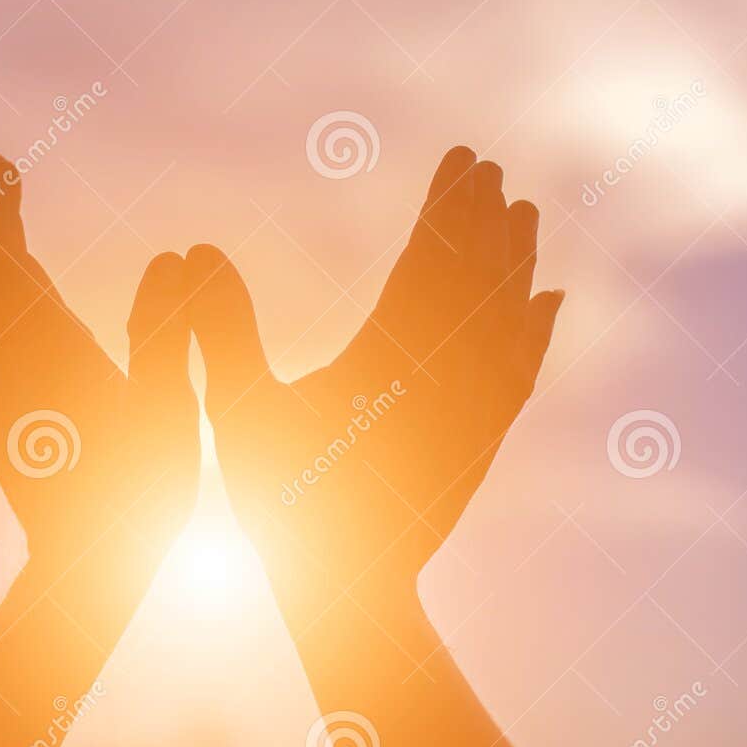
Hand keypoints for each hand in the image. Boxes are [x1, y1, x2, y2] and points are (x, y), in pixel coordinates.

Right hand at [185, 146, 561, 619]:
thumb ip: (219, 326)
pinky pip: (524, 372)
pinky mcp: (486, 443)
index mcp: (388, 355)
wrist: (351, 591)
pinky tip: (549, 304)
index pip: (428, 258)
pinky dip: (539, 332)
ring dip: (518, 261)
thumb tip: (197, 250)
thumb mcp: (236, 408)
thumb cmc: (283, 499)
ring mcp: (475, 410)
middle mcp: (446, 374)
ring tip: (525, 214)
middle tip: (492, 167)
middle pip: (477, 277)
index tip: (462, 156)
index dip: (445, 204)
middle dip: (484, 217)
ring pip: (509, 320)